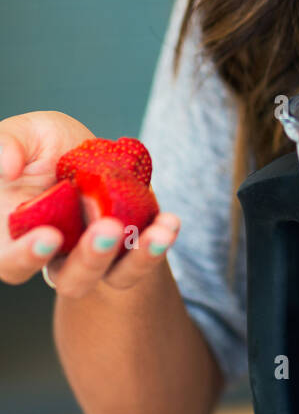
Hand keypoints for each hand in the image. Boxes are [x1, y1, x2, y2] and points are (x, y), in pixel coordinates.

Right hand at [0, 111, 180, 295]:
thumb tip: (5, 165)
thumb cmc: (50, 147)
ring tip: (157, 233)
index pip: (9, 260)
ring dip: (135, 260)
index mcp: (15, 233)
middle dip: (88, 261)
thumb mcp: (28, 134)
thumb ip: (7, 143)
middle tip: (106, 231)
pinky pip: (142, 262)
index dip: (25, 256)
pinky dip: (157, 244)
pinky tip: (169, 223)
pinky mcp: (127, 253)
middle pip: (66, 280)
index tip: (48, 236)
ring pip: (110, 277)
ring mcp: (94, 258)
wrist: (96, 153)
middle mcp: (55, 255)